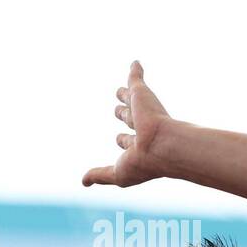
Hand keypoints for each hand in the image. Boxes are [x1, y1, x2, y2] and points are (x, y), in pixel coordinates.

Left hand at [81, 61, 173, 188]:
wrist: (163, 146)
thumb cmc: (143, 164)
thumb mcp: (117, 174)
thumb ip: (100, 175)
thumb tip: (83, 181)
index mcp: (139, 147)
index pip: (128, 141)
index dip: (124, 140)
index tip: (121, 140)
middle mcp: (143, 128)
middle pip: (130, 118)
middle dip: (125, 114)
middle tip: (119, 110)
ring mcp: (143, 110)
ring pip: (132, 99)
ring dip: (128, 93)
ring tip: (122, 90)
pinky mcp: (142, 94)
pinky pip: (137, 78)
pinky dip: (136, 70)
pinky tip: (135, 64)